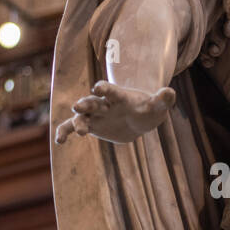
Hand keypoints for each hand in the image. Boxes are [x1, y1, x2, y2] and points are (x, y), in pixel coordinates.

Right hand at [55, 81, 175, 145]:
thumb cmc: (148, 108)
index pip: (111, 91)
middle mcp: (104, 104)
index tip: (97, 88)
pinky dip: (64, 132)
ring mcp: (96, 115)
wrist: (139, 116)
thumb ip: (163, 98)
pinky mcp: (91, 125)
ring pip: (81, 116)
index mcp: (119, 97)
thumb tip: (170, 92)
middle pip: (93, 102)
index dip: (105, 88)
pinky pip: (72, 127)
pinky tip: (59, 141)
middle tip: (78, 106)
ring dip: (77, 121)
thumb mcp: (157, 105)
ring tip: (79, 132)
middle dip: (86, 103)